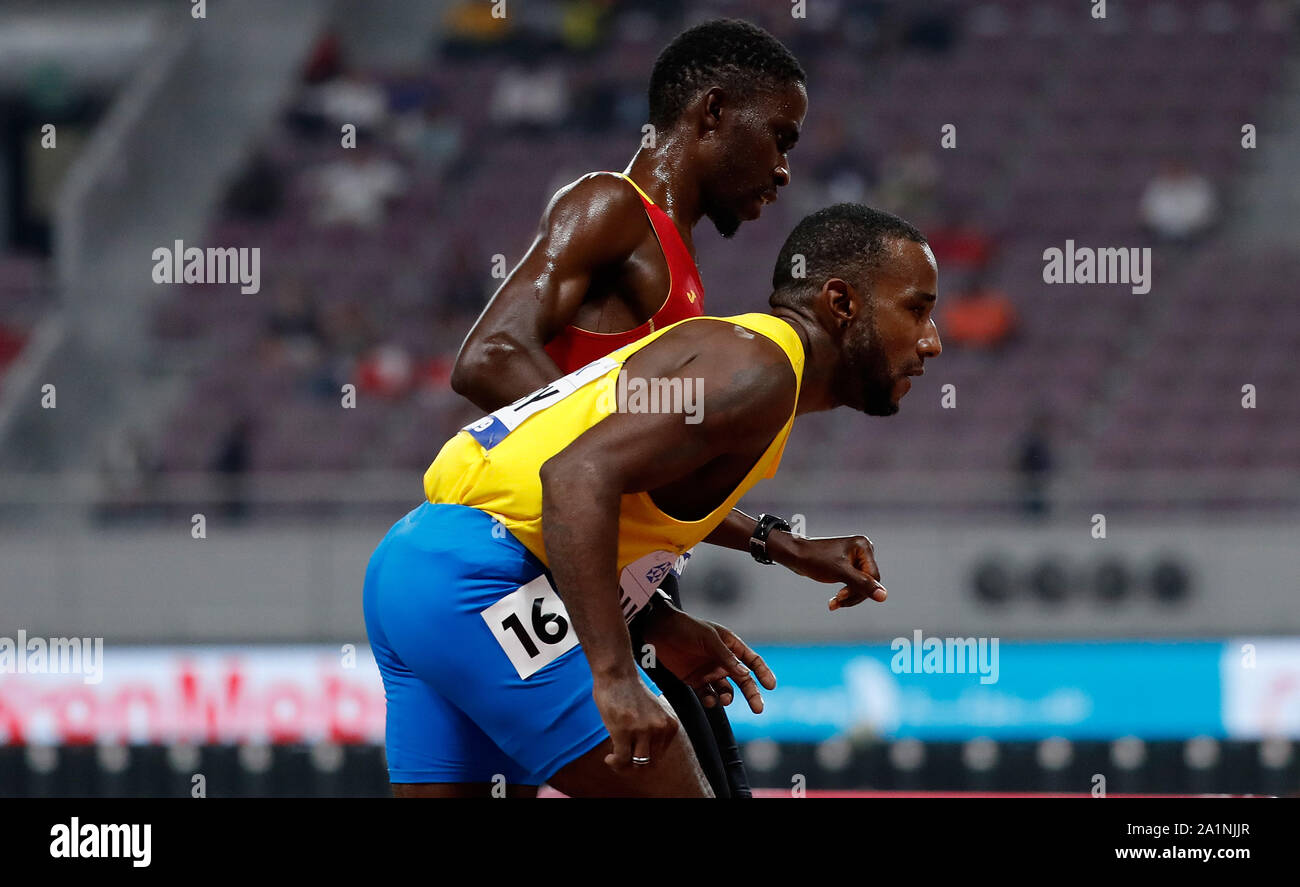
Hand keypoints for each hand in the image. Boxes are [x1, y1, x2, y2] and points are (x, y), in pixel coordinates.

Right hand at [592, 675, 678, 770]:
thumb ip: (653, 731)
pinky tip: (609, 758)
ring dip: (624, 767)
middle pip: (650, 763)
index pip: (660, 756)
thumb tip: (643, 757)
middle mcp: (660, 729)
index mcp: (669, 725)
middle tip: (621, 761)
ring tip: (615, 760)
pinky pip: (621, 759)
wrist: (617, 673)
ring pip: (637, 764)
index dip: (644, 759)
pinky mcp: (624, 732)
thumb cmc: (630, 691)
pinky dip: (615, 762)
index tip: (631, 755)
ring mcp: (643, 731)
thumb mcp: (652, 713)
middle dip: (635, 767)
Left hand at [641, 604, 776, 711]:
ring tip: (723, 699)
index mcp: (731, 646)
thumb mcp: (709, 639)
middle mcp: (723, 661)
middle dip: (752, 694)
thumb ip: (727, 658)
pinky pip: (708, 695)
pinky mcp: (695, 681)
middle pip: (743, 681)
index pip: (752, 661)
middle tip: (758, 708)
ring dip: (728, 697)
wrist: (658, 631)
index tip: (770, 686)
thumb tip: (746, 675)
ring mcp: (709, 672)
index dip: (763, 673)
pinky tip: (710, 700)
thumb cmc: (686, 628)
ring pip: (726, 691)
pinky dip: (711, 701)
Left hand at [771, 533, 887, 610]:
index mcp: (864, 547)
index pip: (874, 577)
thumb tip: (884, 596)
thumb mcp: (840, 573)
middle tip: (837, 601)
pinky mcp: (848, 566)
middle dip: (853, 594)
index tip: (842, 596)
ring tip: (833, 603)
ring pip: (861, 586)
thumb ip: (863, 584)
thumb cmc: (815, 560)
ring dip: (848, 597)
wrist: (795, 556)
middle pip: (869, 582)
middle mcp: (862, 550)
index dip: (861, 590)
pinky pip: (853, 584)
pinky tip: (834, 601)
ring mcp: (855, 558)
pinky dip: (844, 594)